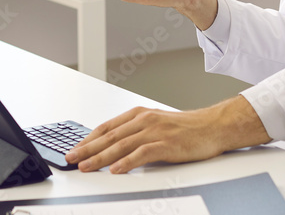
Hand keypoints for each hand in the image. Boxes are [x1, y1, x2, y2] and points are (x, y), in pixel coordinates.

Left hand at [65, 96, 269, 173]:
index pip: (107, 127)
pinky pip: (142, 154)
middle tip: (71, 159)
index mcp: (140, 114)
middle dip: (87, 149)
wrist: (213, 126)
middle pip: (110, 136)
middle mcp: (145, 120)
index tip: (75, 149)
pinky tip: (116, 170)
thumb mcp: (157, 124)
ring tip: (86, 166)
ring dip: (101, 157)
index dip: (88, 139)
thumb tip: (114, 148)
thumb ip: (137, 133)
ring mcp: (155, 131)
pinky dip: (127, 162)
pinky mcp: (166, 144)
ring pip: (121, 145)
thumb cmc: (186, 128)